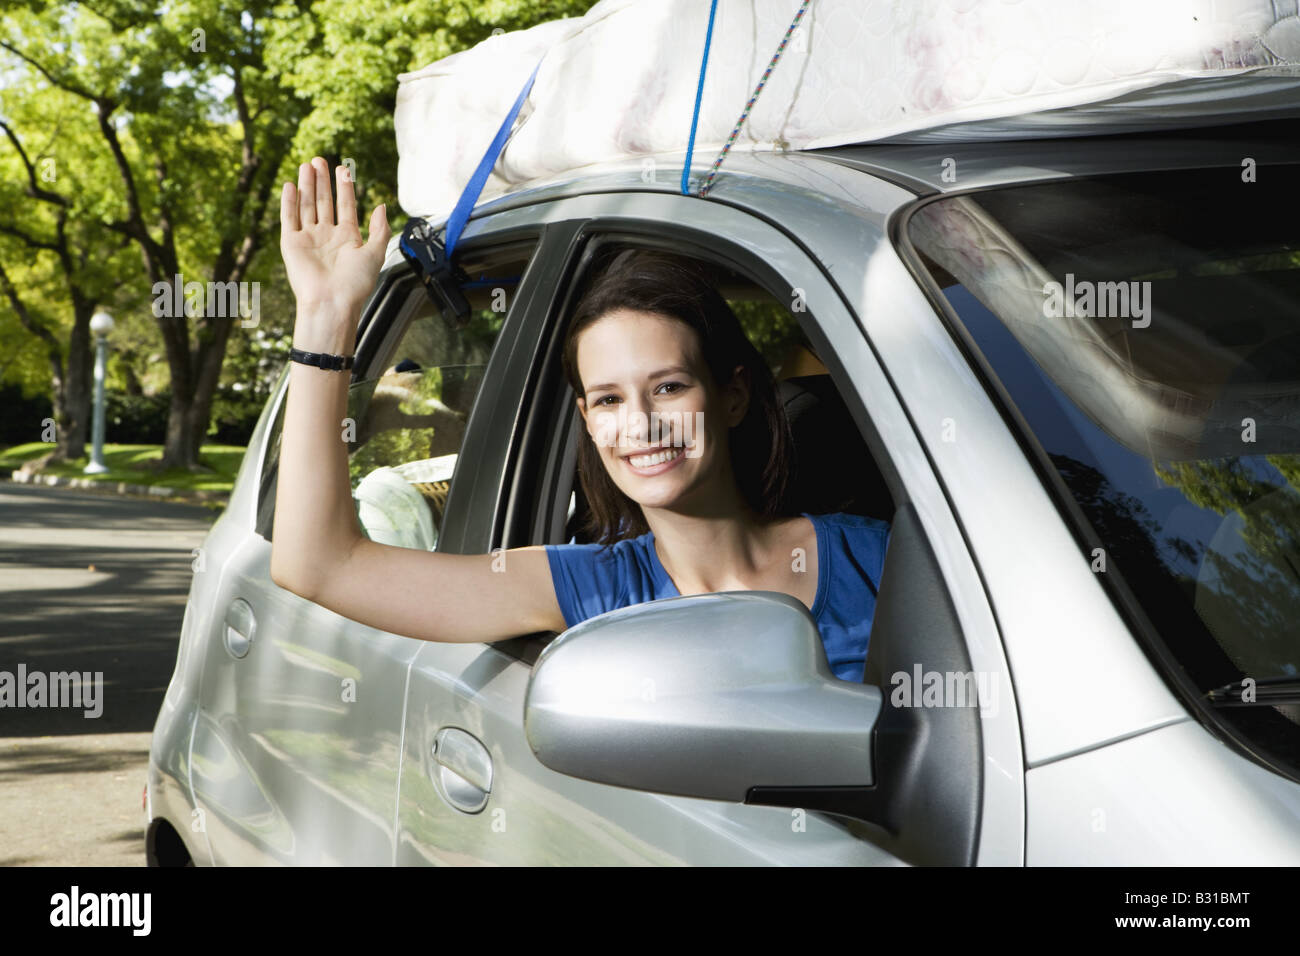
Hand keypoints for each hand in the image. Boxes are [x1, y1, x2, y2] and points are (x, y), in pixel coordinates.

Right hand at [280, 157, 390, 315]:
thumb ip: (380, 229)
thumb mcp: (375, 253)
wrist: (332, 302)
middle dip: (323, 181)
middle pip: (324, 202)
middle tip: (320, 159)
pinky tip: (290, 185)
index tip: (344, 168)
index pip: (346, 206)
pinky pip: (289, 218)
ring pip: (307, 205)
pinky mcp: (291, 244)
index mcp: (348, 238)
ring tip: (307, 165)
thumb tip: (381, 206)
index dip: (345, 187)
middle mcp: (327, 236)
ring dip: (307, 185)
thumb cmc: (355, 283)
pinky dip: (289, 202)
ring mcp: (309, 239)